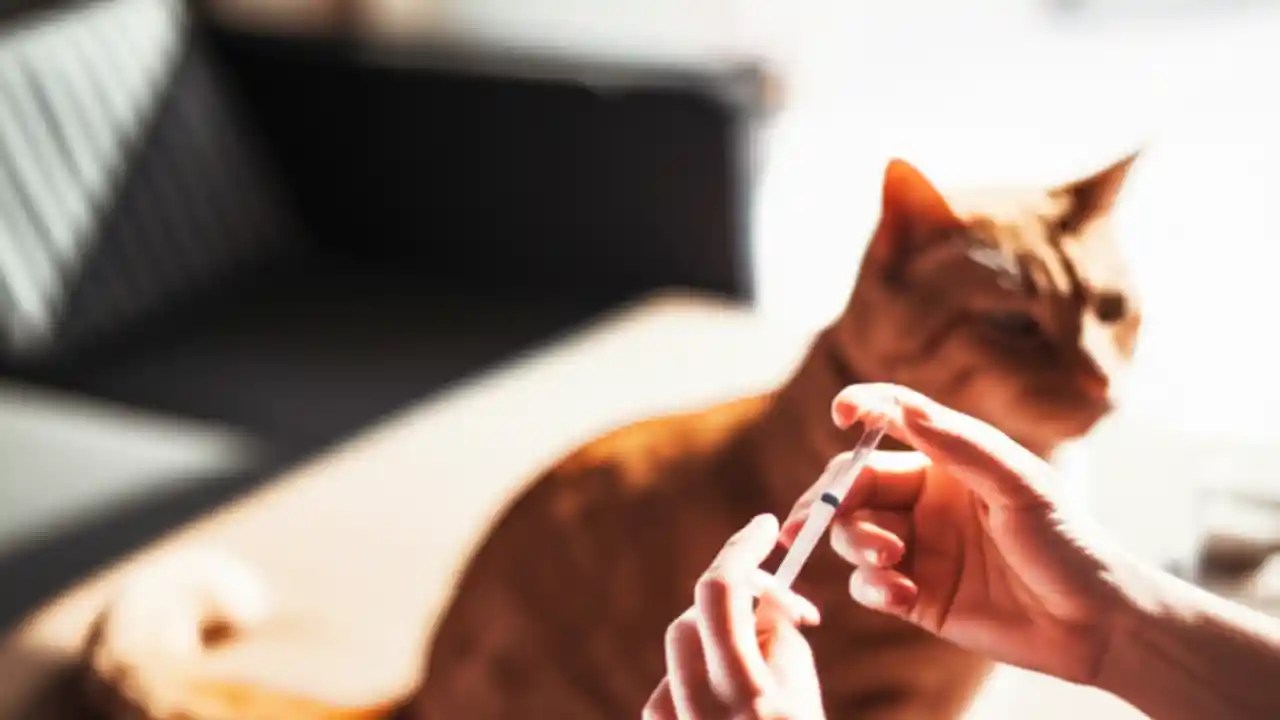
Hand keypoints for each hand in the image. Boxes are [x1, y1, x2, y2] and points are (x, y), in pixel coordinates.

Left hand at [644, 515, 826, 719]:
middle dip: (728, 607)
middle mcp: (702, 709)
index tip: (763, 527)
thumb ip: (774, 628)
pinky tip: (723, 697)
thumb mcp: (802, 684)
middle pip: (689, 620)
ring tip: (756, 668)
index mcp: (749, 694)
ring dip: (713, 644)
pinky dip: (695, 677)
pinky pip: (666, 687)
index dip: (740, 549)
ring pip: (676, 654)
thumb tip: (754, 592)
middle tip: (771, 611)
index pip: (721, 592)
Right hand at [783, 383, 1129, 683]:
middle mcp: (923, 502)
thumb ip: (957, 443)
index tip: (841, 414)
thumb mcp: (1019, 482)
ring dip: (856, 545)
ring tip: (890, 562)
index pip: (889, 427)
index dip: (861, 412)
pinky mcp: (913, 597)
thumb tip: (898, 406)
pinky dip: (871, 587)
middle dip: (831, 501)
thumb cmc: (1067, 542)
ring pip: (851, 536)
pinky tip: (900, 597)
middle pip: (852, 488)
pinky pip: (866, 584)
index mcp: (946, 463)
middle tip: (813, 522)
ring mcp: (916, 550)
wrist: (1094, 625)